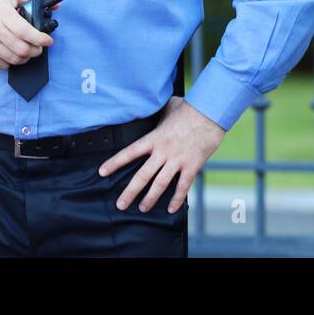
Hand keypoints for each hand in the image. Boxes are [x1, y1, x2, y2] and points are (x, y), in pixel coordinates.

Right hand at [0, 0, 59, 70]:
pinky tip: (14, 53)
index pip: (24, 31)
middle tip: (39, 46)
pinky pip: (4, 66)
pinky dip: (13, 62)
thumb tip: (55, 5)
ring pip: (15, 60)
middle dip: (36, 50)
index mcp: (2, 13)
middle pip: (22, 49)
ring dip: (27, 57)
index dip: (40, 38)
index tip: (48, 40)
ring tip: (29, 50)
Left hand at [98, 96, 225, 213]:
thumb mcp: (170, 107)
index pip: (130, 152)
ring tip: (143, 208)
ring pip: (160, 184)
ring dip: (150, 198)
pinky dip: (177, 199)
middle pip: (142, 176)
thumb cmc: (190, 109)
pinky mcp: (192, 166)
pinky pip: (183, 186)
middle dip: (130, 192)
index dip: (114, 163)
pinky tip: (172, 208)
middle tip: (120, 204)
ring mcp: (177, 160)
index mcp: (154, 138)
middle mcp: (163, 152)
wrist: (211, 113)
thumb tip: (152, 105)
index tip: (102, 172)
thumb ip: (160, 113)